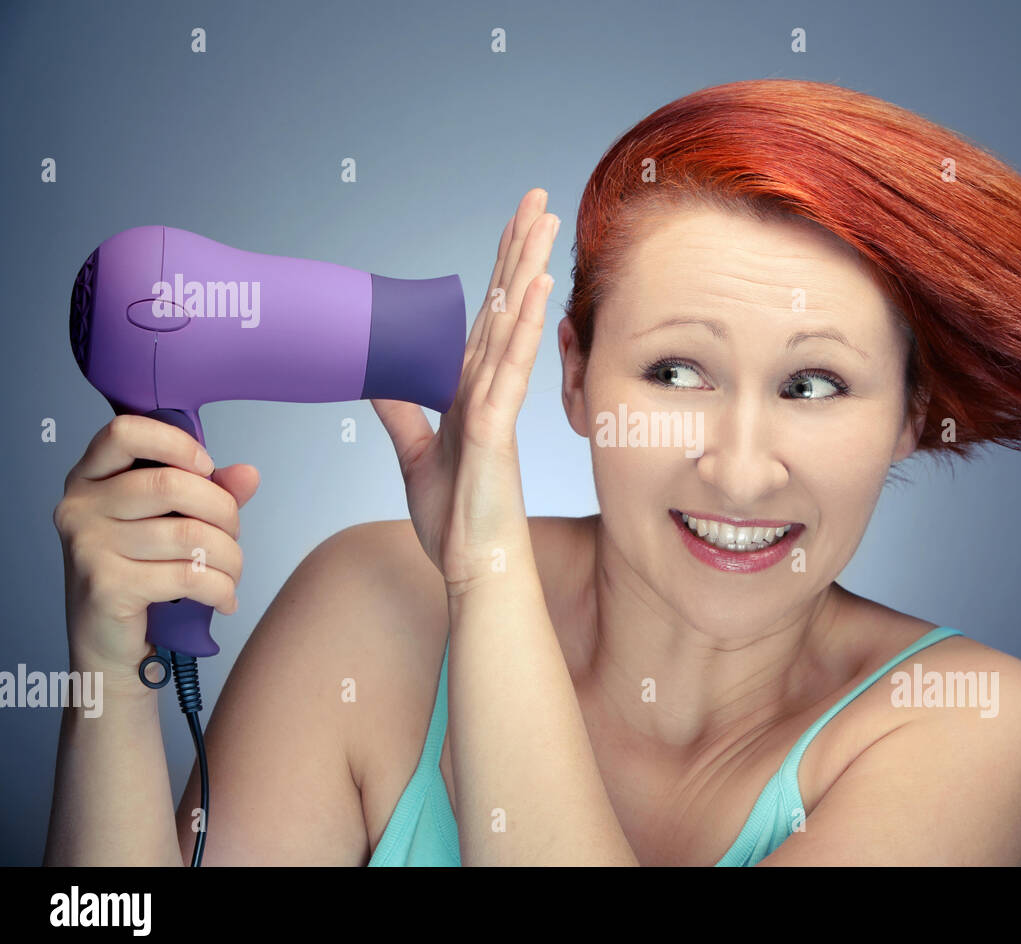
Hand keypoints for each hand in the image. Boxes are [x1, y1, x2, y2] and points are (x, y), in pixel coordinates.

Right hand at [53, 414, 258, 682]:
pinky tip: (224, 599)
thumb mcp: (174, 522)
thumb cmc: (143, 574)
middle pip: (172, 485)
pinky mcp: (105, 586)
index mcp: (91, 478)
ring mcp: (88, 546)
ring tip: (231, 574)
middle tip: (232, 536)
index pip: (125, 432)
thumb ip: (210, 492)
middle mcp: (80, 507)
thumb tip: (248, 474)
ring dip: (229, 558)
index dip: (177, 444)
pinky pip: (188, 576)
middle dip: (224, 512)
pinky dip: (221, 589)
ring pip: (189, 534)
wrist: (112, 646)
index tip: (206, 468)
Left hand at [373, 188, 558, 594]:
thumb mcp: (414, 453)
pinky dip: (520, 328)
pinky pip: (508, 370)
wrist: (475, 567)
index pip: (484, 316)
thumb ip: (401, 409)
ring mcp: (496, 406)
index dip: (499, 268)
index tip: (514, 227)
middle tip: (537, 199)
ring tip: (543, 222)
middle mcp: (488, 389)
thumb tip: (378, 374)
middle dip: (519, 249)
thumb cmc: (457, 519)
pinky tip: (533, 288)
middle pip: (504, 306)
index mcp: (469, 391)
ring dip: (527, 270)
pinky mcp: (495, 430)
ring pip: (511, 326)